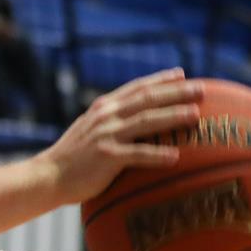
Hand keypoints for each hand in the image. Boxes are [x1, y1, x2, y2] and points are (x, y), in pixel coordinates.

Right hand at [39, 69, 200, 205]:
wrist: (48, 176)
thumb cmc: (72, 158)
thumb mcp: (89, 130)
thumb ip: (110, 121)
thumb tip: (133, 120)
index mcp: (104, 107)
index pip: (136, 88)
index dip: (160, 80)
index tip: (182, 74)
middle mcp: (106, 116)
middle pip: (147, 99)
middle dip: (176, 93)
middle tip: (202, 89)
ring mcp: (106, 135)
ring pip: (146, 121)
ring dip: (173, 116)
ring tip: (196, 115)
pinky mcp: (107, 156)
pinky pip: (137, 154)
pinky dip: (157, 154)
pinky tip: (176, 157)